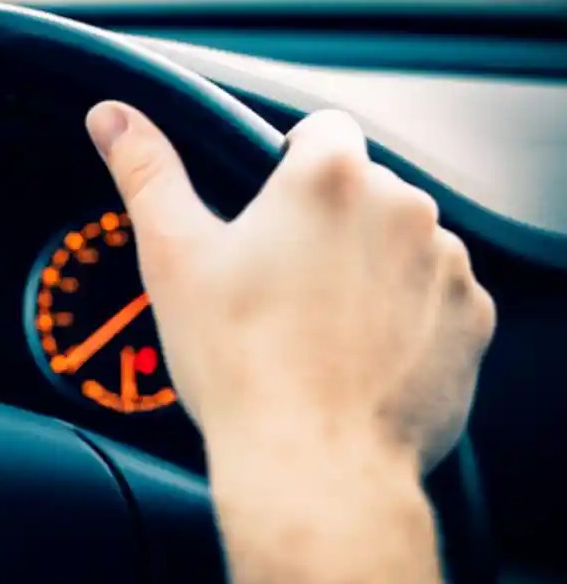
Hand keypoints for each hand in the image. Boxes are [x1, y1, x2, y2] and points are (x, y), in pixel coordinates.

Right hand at [86, 103, 494, 473]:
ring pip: (400, 244)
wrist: (312, 466)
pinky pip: (436, 298)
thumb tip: (113, 117)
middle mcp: (402, 208)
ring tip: (318, 328)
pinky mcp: (470, 321)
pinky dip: (405, 317)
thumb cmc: (241, 366)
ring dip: (368, 268)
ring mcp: (445, 266)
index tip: (267, 218)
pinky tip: (358, 355)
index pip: (321, 132)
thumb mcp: (173, 258)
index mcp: (328, 178)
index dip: (287, 168)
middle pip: (362, 191)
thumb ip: (146, 173)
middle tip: (278, 286)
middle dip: (326, 226)